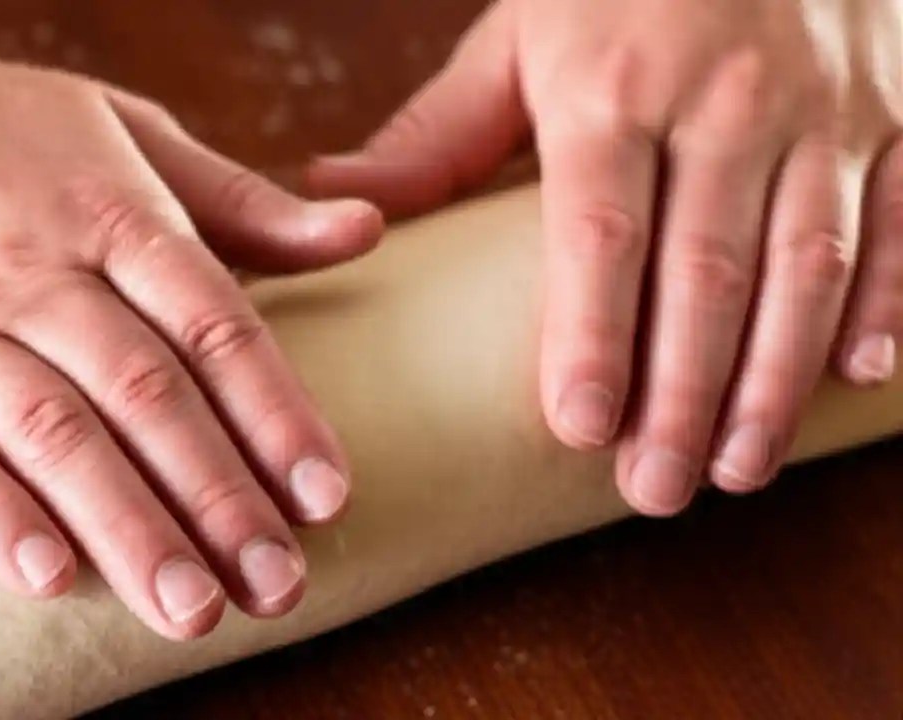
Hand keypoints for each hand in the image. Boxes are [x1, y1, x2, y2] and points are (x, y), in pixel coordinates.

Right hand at [0, 33, 382, 638]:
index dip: (276, 413)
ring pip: (49, 435)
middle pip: (144, 394)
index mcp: (108, 210)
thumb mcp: (121, 131)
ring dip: (128, 529)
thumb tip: (365, 229)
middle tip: (278, 585)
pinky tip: (49, 577)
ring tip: (193, 609)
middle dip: (218, 498)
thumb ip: (242, 200)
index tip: (327, 498)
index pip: (213, 324)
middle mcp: (29, 268)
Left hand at [307, 0, 902, 514]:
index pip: (601, 231)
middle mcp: (725, 100)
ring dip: (775, 377)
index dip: (591, 336)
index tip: (575, 430)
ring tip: (736, 470)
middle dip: (682, 393)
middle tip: (654, 490)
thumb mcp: (519, 34)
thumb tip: (330, 197)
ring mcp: (823, 108)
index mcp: (613, 86)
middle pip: (705, 270)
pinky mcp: (894, 113)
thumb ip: (437, 130)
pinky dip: (889, 301)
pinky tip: (860, 379)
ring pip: (807, 262)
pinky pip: (899, 218)